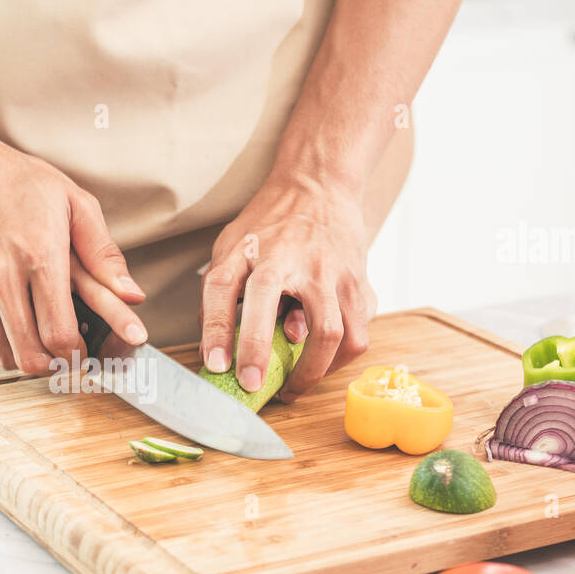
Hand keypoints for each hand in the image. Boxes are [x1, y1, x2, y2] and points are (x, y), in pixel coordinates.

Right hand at [0, 121, 146, 373]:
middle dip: (55, 364)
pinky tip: (9, 301)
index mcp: (38, 255)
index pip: (59, 336)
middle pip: (31, 358)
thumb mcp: (74, 204)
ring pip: (4, 355)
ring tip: (39, 325)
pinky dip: (1, 330)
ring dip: (27, 350)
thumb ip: (104, 256)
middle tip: (66, 351)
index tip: (85, 350)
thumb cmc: (16, 182)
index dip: (77, 355)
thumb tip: (134, 297)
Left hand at [200, 172, 375, 401]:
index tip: (216, 367)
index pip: (223, 290)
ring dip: (314, 370)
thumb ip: (219, 292)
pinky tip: (323, 359)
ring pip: (336, 335)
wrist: (320, 186)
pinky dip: (340, 357)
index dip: (218, 332)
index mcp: (255, 250)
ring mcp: (334, 273)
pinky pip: (358, 333)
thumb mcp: (231, 245)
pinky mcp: (360, 284)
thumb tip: (214, 347)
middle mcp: (295, 261)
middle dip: (264, 354)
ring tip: (294, 385)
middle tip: (255, 387)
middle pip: (283, 311)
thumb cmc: (269, 224)